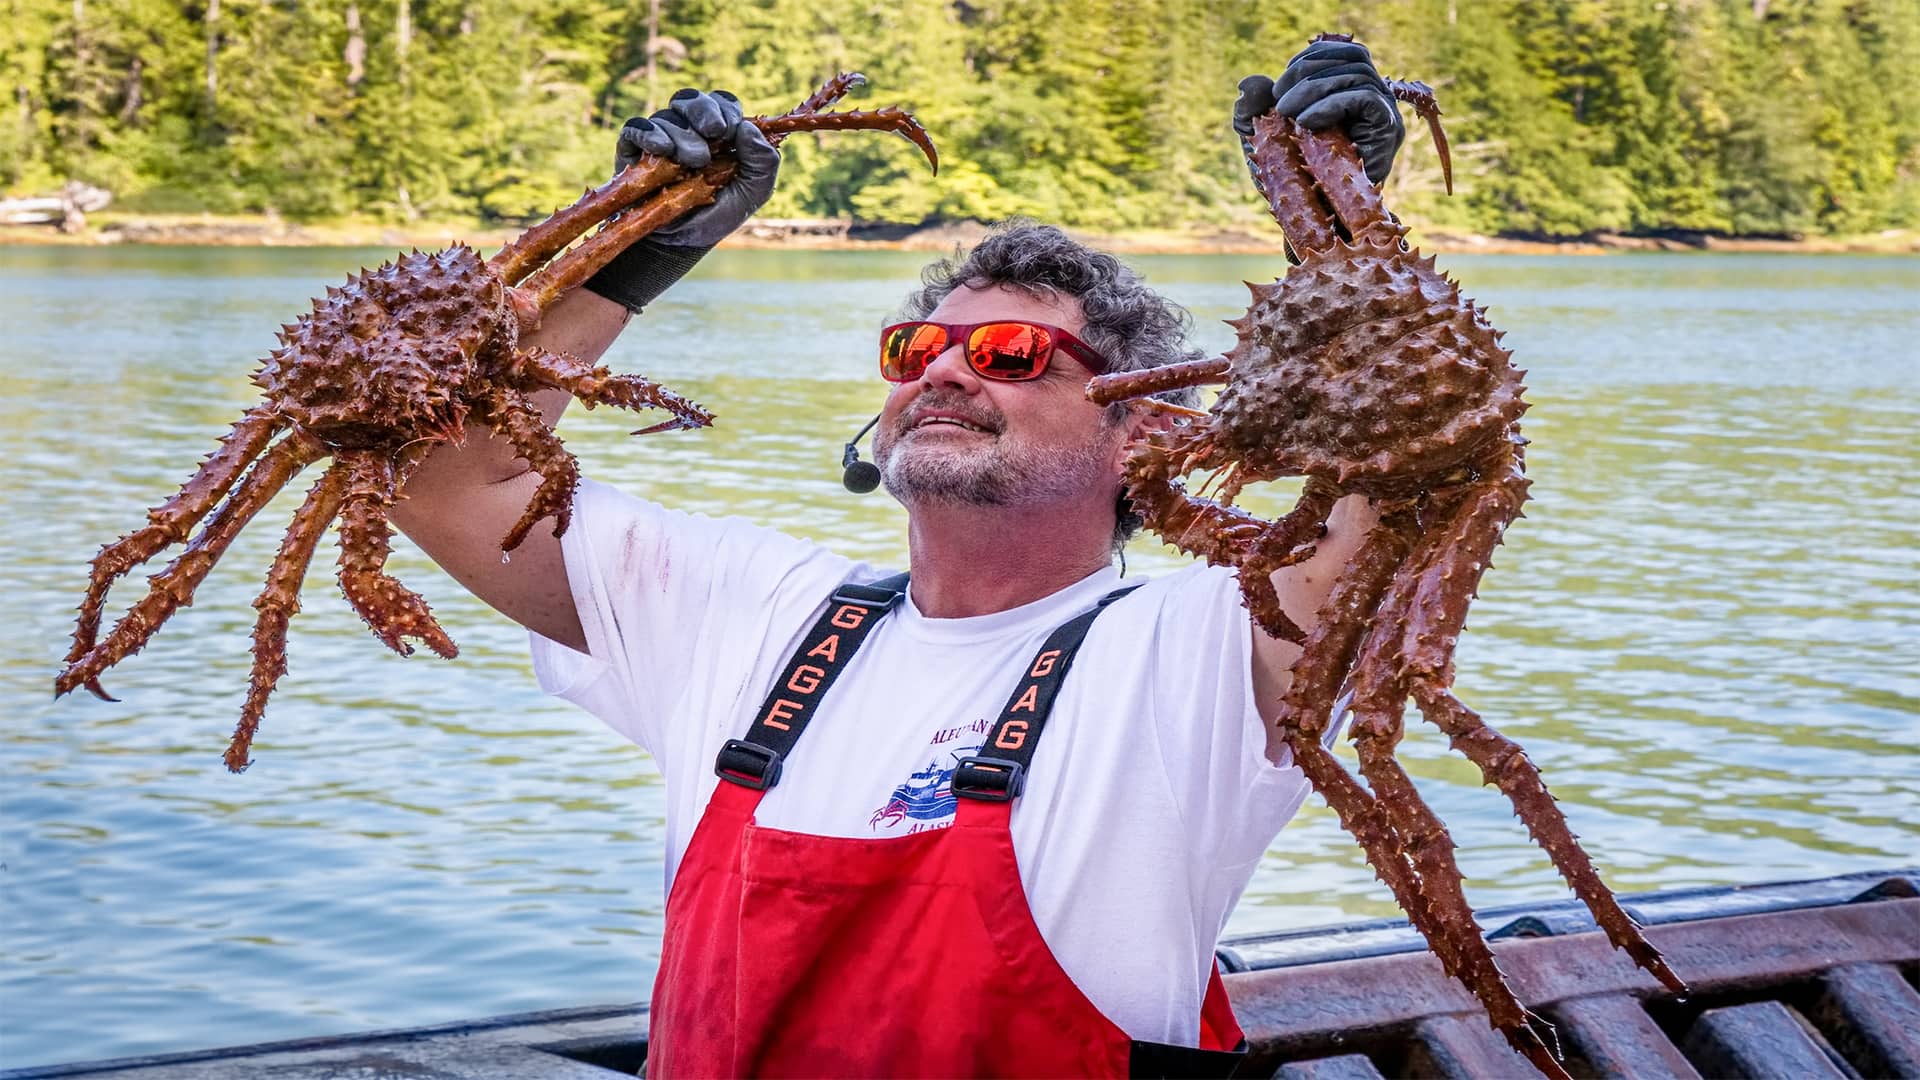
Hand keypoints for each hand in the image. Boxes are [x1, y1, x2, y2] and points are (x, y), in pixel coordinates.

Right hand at [616, 88, 780, 247]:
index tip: (730, 130)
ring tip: (692, 162)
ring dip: (682, 134)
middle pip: (691, 99)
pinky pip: (636, 128)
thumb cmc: (717, 214)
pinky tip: (662, 149)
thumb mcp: (752, 193)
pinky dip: (649, 134)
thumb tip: (748, 129)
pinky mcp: (633, 148)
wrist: (680, 243)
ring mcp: (659, 136)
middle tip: (714, 133)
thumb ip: (763, 162)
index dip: (725, 109)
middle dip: (704, 112)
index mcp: (718, 133)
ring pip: (667, 116)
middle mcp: (687, 128)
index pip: (721, 102)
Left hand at [1233, 38, 1404, 184]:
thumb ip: (1254, 110)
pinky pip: (1364, 99)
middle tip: (1279, 102)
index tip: (1279, 86)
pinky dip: (1329, 105)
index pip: (1344, 52)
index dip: (1310, 58)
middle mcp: (1374, 98)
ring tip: (1286, 114)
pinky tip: (1305, 123)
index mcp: (1352, 92)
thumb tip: (1250, 81)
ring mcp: (1385, 113)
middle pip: (1353, 57)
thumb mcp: (1264, 141)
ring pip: (1357, 75)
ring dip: (1314, 88)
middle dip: (1307, 72)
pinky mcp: (1388, 131)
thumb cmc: (1293, 183)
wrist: (1318, 224)